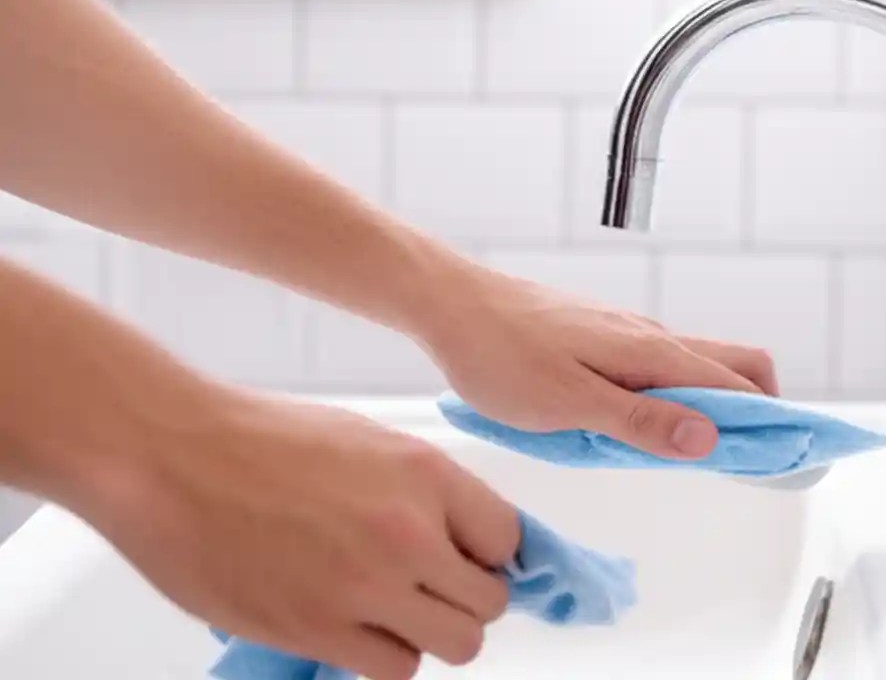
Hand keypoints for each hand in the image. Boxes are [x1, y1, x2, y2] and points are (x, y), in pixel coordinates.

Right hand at [81, 390, 517, 679]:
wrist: (168, 455)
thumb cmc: (257, 438)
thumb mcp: (366, 441)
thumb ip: (421, 491)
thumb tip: (456, 536)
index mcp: (425, 474)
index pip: (507, 538)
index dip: (488, 554)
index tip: (465, 559)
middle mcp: (409, 532)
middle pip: (489, 602)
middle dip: (465, 600)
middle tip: (428, 591)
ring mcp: (366, 586)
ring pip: (455, 646)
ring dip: (429, 634)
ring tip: (390, 614)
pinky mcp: (318, 631)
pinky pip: (394, 669)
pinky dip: (383, 657)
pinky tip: (354, 629)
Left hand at [418, 261, 778, 459]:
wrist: (451, 305)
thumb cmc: (501, 356)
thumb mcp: (570, 405)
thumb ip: (641, 422)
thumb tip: (711, 438)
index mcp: (651, 351)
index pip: (740, 378)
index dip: (772, 417)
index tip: (783, 456)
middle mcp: (650, 335)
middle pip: (731, 364)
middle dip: (750, 409)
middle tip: (738, 458)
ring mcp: (627, 332)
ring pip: (692, 366)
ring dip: (704, 406)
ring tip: (684, 453)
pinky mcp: (602, 335)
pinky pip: (657, 367)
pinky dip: (669, 397)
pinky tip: (635, 424)